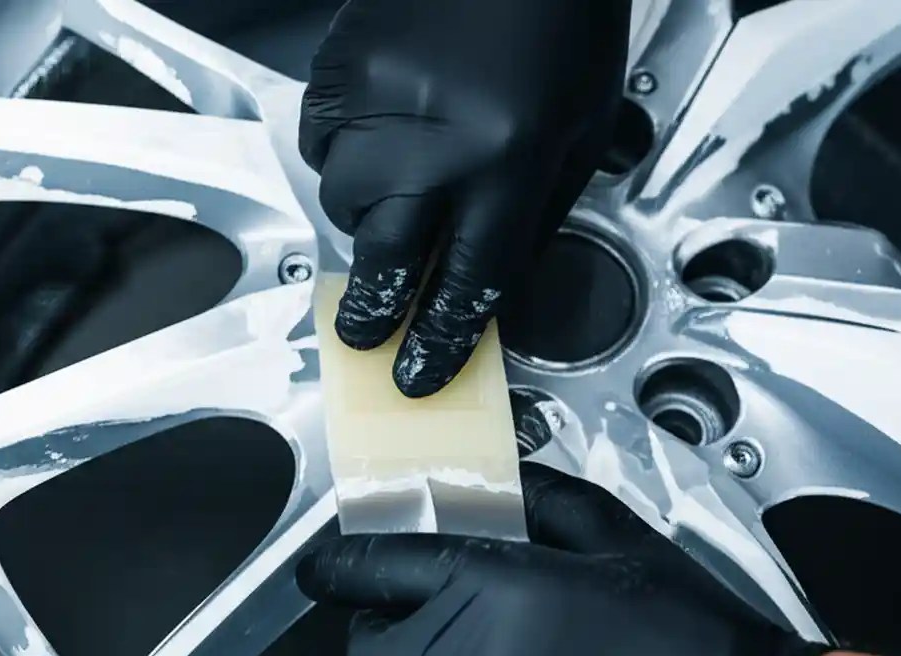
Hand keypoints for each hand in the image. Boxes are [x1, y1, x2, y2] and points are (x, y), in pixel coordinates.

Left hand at [297, 465, 829, 655]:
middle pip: (363, 645)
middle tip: (410, 612)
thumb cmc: (685, 632)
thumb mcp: (613, 535)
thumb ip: (541, 499)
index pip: (369, 567)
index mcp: (490, 588)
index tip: (326, 564)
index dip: (334, 562)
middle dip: (377, 623)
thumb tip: (495, 486)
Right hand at [301, 1, 630, 396]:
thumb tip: (485, 290)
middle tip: (367, 335)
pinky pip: (318, 145)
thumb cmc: (563, 28)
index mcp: (509, 161)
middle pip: (386, 258)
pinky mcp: (340, 69)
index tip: (417, 375)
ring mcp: (377, 103)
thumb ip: (534, 218)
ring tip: (401, 195)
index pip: (467, 283)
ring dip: (368, 219)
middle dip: (375, 312)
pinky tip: (376, 140)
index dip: (440, 341)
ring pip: (344, 202)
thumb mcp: (582, 133)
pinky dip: (340, 158)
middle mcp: (436, 140)